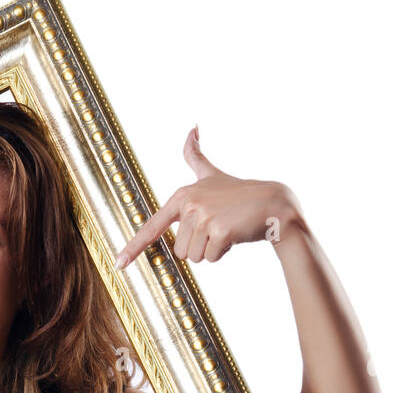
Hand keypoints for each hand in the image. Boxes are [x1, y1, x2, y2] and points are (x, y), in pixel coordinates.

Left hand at [114, 126, 294, 267]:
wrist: (274, 204)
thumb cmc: (241, 193)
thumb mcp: (213, 174)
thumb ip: (196, 156)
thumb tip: (191, 127)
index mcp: (182, 196)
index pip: (153, 226)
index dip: (133, 247)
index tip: (118, 264)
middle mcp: (190, 204)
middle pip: (181, 251)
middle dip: (200, 246)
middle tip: (219, 227)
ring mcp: (204, 217)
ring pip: (194, 257)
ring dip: (212, 251)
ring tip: (227, 229)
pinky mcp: (219, 231)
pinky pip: (212, 258)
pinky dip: (224, 253)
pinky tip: (235, 235)